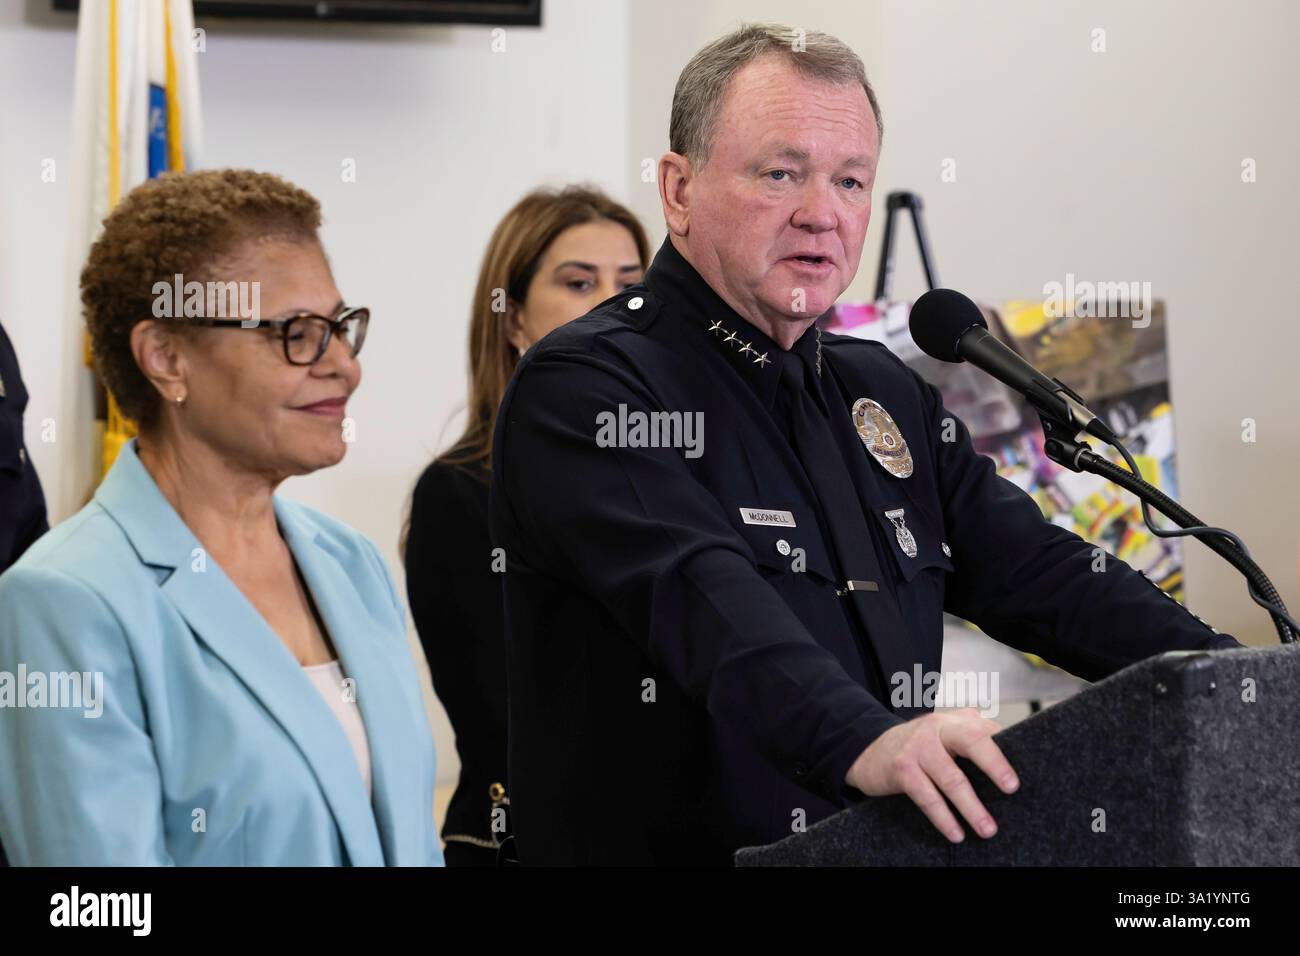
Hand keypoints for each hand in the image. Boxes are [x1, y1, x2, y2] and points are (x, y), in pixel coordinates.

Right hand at [844, 709, 1018, 842]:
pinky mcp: (902, 769)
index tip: (1022, 770)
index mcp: (953, 720)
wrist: (868, 750)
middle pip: (971, 741)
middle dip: (994, 765)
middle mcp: (936, 728)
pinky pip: (928, 798)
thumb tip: (1010, 753)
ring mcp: (917, 748)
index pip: (985, 730)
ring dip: (971, 807)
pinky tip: (956, 833)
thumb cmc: (915, 746)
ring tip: (987, 828)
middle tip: (1011, 788)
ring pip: (951, 778)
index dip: (1005, 749)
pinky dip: (944, 818)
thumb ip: (972, 734)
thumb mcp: (943, 733)